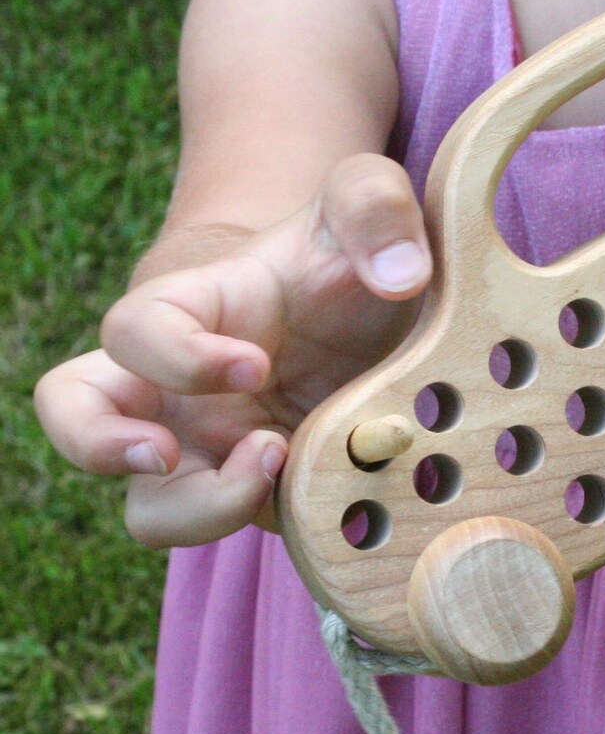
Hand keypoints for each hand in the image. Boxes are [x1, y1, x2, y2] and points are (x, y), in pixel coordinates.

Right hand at [34, 154, 431, 547]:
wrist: (374, 313)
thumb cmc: (348, 256)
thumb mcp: (368, 205)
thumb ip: (377, 209)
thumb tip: (398, 278)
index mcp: (191, 309)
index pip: (133, 331)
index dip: (178, 357)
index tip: (256, 364)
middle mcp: (179, 386)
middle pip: (78, 418)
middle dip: (98, 443)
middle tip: (164, 454)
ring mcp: (212, 447)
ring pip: (151, 507)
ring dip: (198, 508)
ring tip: (273, 463)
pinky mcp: (258, 493)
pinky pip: (245, 527)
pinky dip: (280, 523)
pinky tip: (334, 488)